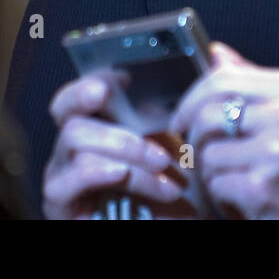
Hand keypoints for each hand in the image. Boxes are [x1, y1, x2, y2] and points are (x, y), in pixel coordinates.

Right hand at [43, 74, 190, 219]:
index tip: (122, 76)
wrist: (170, 224)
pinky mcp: (60, 200)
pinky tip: (127, 175)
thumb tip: (217, 54)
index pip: (79, 90)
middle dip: (100, 104)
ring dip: (126, 149)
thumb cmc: (173, 185)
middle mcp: (74, 143)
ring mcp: (63, 171)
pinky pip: (74, 174)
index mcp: (98, 123)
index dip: (92, 77)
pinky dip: (105, 171)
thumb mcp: (185, 140)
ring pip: (76, 138)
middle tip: (141, 118)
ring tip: (164, 167)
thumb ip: (196, 98)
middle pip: (67, 109)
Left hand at [171, 44, 278, 218]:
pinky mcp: (263, 185)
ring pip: (207, 151)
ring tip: (236, 177)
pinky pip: (215, 182)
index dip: (193, 96)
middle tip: (195, 150)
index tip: (183, 114)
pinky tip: (244, 197)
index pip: (225, 76)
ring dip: (212, 171)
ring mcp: (277, 149)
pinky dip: (221, 195)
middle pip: (207, 110)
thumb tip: (217, 54)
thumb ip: (257, 84)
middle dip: (192, 134)